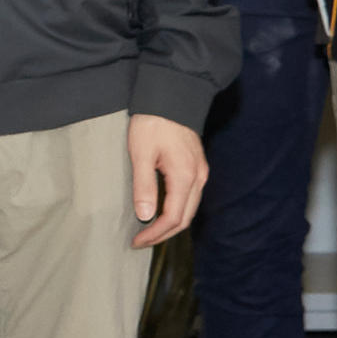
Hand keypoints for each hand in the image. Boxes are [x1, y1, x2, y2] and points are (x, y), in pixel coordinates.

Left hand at [124, 112, 206, 247]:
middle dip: (163, 234)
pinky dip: (176, 210)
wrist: (172, 96)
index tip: (136, 241)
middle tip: (141, 242)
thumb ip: (144, 185)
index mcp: (185, 177)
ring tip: (148, 231)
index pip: (173, 218)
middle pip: (185, 218)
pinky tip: (160, 211)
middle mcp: (198, 177)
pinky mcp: (196, 166)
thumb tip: (145, 216)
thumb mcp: (141, 153)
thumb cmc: (153, 122)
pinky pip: (190, 197)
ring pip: (189, 208)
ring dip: (170, 223)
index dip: (155, 234)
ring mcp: (200, 171)